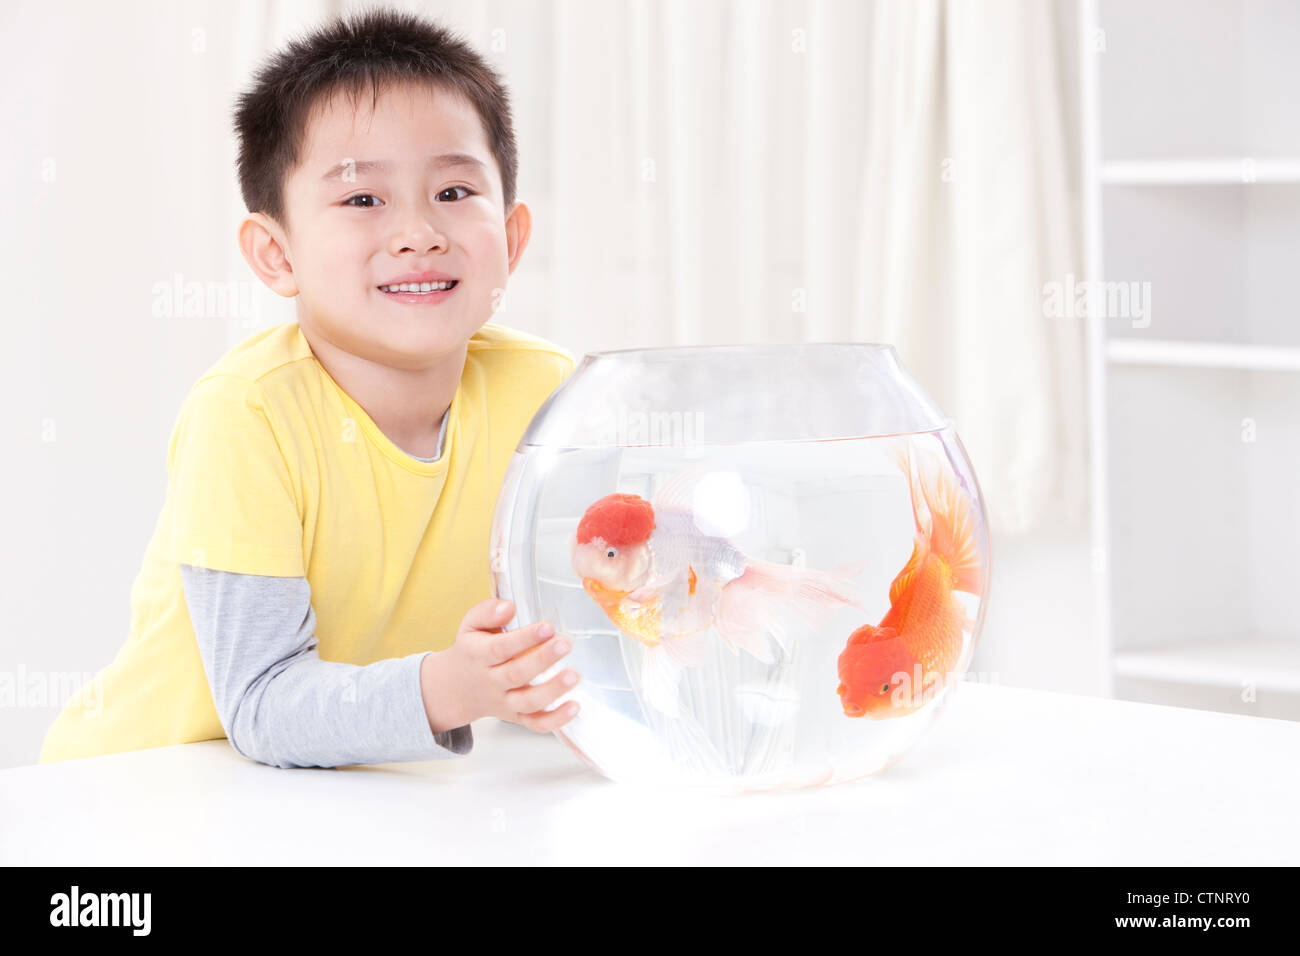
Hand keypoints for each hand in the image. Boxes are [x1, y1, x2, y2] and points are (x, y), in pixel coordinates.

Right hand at [420, 598, 580, 733]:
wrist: (455, 688)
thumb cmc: (471, 651)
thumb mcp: (470, 626)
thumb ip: (487, 612)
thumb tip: (509, 606)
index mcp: (478, 655)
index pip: (501, 648)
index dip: (524, 638)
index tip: (547, 627)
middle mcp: (491, 681)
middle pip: (516, 674)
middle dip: (542, 660)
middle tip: (565, 644)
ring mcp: (504, 702)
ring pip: (527, 702)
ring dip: (552, 690)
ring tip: (573, 675)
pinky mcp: (516, 717)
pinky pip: (535, 724)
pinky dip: (555, 720)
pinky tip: (574, 707)